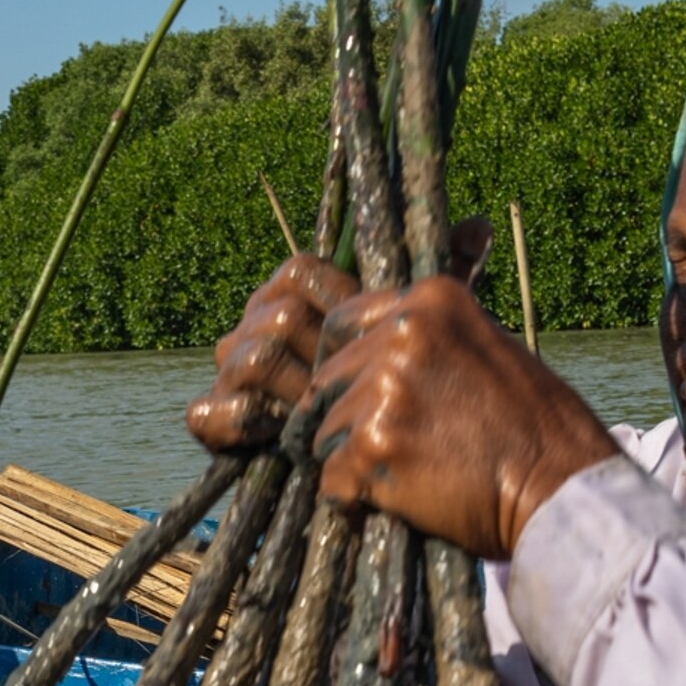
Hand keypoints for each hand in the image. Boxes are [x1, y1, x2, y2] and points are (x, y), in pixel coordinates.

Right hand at [186, 219, 500, 451]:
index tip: (377, 336)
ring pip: (247, 359)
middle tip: (355, 385)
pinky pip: (206, 411)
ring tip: (325, 412)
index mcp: (297, 293)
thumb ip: (449, 275)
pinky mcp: (212, 421)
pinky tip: (276, 433)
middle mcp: (258, 324)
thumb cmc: (412, 390)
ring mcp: (232, 372)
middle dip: (316, 351)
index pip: (299, 272)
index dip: (336, 299)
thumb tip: (480, 223)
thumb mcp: (431, 330)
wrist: (391, 463)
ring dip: (291, 388)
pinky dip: (238, 421)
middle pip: (273, 315)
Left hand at [308, 277, 616, 560]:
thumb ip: (433, 339)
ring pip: (325, 432)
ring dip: (352, 460)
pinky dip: (353, 498)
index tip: (354, 396)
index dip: (344, 369)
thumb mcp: (489, 349)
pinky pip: (332, 479)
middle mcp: (401, 335)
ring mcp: (384, 389)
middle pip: (328, 382)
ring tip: (404, 475)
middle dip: (346, 418)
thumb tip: (383, 340)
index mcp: (429, 302)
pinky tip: (393, 501)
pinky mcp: (373, 446)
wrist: (561, 489)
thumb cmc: (536, 429)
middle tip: (387, 449)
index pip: (342, 325)